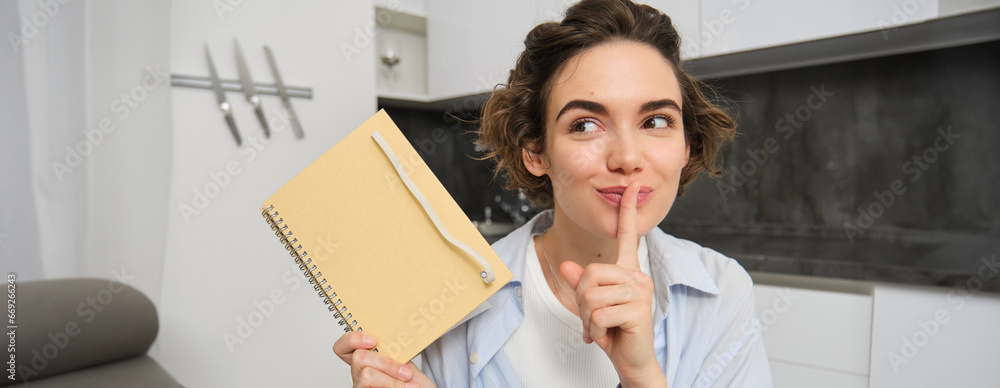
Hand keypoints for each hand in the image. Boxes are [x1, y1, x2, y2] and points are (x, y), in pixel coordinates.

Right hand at [333, 331, 435, 387]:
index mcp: (365, 357)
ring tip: (408, 381)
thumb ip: (392, 346)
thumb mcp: (402, 358)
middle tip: (406, 371)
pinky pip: (372, 386)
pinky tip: (407, 387)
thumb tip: (394, 329)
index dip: (352, 340)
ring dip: (392, 378)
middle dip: (386, 363)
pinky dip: (395, 386)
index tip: (373, 340)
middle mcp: (358, 372)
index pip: (343, 346)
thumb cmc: (410, 378)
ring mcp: (360, 385)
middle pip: (359, 357)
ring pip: (367, 374)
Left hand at [560, 182, 665, 387]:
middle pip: (590, 272)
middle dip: (581, 299)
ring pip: (591, 294)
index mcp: (628, 271)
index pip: (629, 236)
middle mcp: (637, 277)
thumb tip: (566, 264)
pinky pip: (598, 313)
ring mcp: (640, 292)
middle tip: (594, 317)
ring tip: (602, 327)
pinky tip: (607, 336)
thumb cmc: (615, 331)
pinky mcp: (639, 310)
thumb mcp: (592, 306)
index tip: (631, 188)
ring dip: (588, 317)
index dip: (627, 212)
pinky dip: (594, 330)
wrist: (633, 361)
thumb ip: (581, 284)